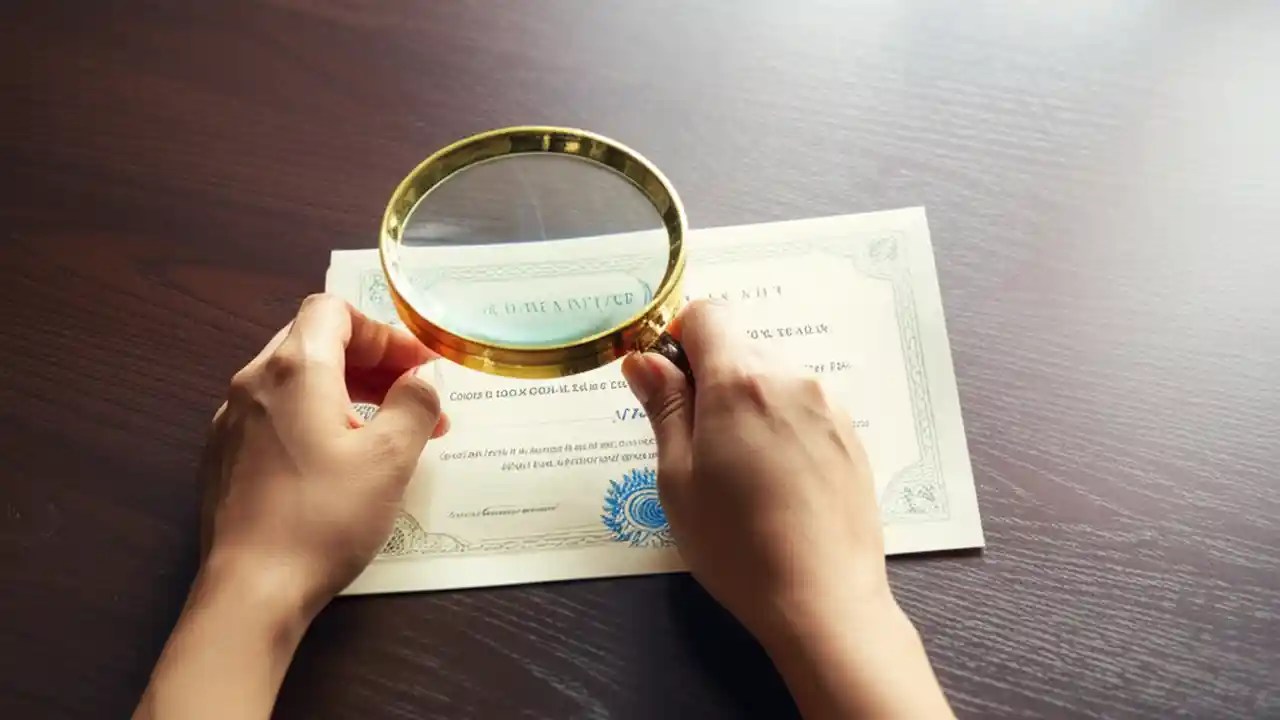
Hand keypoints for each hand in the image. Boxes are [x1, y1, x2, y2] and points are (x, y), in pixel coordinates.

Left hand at [199, 293, 446, 616]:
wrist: (252, 589)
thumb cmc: (324, 517)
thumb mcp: (391, 458)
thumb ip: (415, 404)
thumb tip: (420, 381)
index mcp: (296, 370)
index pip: (334, 310)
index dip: (382, 331)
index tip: (417, 367)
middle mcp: (254, 384)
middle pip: (314, 342)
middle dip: (370, 362)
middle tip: (413, 397)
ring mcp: (231, 422)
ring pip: (294, 382)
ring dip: (346, 393)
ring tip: (386, 435)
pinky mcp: (223, 458)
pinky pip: (274, 417)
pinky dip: (314, 421)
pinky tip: (339, 464)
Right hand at [622, 299, 885, 638]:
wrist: (823, 600)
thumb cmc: (737, 546)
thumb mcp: (678, 478)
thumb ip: (664, 407)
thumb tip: (643, 360)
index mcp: (741, 382)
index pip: (707, 314)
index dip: (678, 340)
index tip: (668, 384)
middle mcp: (791, 379)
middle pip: (740, 348)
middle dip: (711, 380)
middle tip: (697, 446)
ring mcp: (828, 406)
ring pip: (773, 379)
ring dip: (748, 405)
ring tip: (740, 474)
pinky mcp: (850, 436)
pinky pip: (803, 409)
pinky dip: (781, 428)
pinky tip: (776, 484)